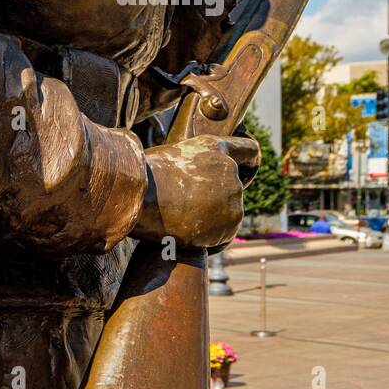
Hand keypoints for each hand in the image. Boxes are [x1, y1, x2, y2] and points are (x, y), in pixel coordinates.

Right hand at [134, 134, 260, 250]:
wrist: (140, 194)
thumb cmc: (145, 177)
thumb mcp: (170, 158)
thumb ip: (192, 165)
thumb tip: (191, 181)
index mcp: (216, 148)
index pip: (248, 150)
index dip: (248, 162)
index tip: (247, 169)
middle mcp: (230, 169)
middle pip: (233, 188)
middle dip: (216, 199)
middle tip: (189, 210)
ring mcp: (233, 195)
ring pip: (229, 213)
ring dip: (212, 221)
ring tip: (184, 224)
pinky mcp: (232, 220)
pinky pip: (224, 235)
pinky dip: (211, 240)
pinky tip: (189, 238)